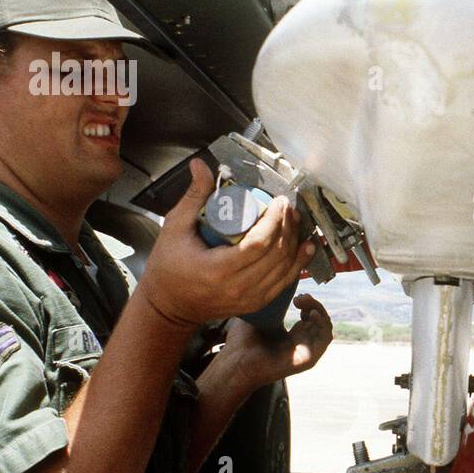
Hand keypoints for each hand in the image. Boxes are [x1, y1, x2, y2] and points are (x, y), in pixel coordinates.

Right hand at [138, 159, 315, 327]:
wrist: (169, 307)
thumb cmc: (167, 266)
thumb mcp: (174, 228)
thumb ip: (193, 196)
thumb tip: (200, 165)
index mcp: (217, 269)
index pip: (259, 244)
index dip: (275, 221)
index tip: (280, 202)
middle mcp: (237, 287)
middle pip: (276, 255)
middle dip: (288, 227)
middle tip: (289, 207)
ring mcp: (249, 299)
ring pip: (284, 270)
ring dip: (296, 244)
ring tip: (297, 221)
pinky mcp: (255, 304)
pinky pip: (283, 283)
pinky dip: (297, 264)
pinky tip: (306, 248)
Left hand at [217, 293, 333, 389]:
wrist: (237, 362)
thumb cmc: (242, 342)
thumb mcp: (259, 317)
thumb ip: (272, 304)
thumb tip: (280, 286)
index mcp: (290, 337)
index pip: (309, 318)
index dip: (308, 304)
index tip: (296, 297)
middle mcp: (300, 344)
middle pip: (318, 320)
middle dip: (313, 304)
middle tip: (299, 298)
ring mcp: (305, 352)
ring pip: (324, 327)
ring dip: (318, 310)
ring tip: (303, 302)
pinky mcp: (308, 359)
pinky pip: (325, 339)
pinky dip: (322, 324)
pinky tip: (312, 314)